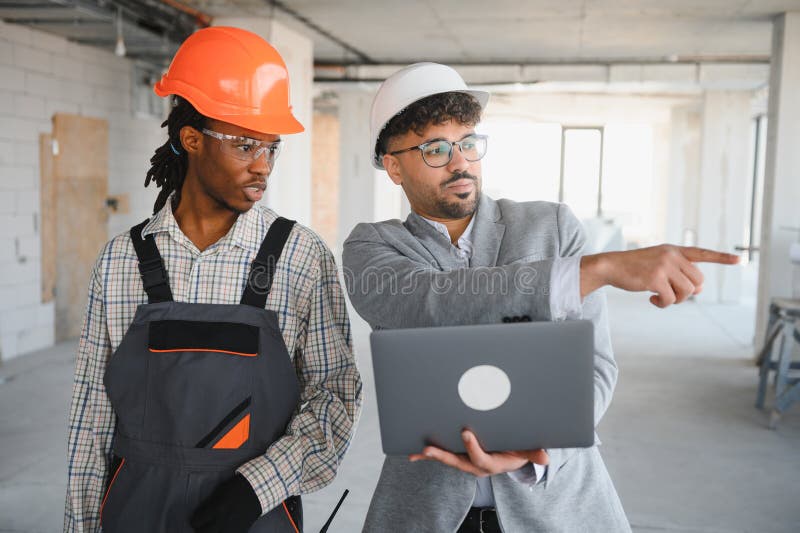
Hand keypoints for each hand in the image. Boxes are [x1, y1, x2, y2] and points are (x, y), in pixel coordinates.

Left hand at [190, 474, 260, 532]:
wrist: (257, 490)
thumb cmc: (237, 487)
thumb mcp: (220, 492)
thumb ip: (210, 504)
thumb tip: (202, 513)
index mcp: (217, 508)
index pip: (196, 521)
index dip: (195, 520)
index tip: (197, 518)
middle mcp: (222, 520)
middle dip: (200, 530)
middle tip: (202, 526)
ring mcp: (231, 527)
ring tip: (213, 529)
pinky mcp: (240, 531)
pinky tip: (223, 529)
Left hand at [409, 430, 548, 476]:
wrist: (512, 457)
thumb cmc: (519, 449)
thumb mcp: (528, 451)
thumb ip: (534, 452)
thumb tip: (545, 458)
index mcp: (491, 464)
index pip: (480, 458)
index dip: (472, 447)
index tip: (465, 432)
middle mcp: (475, 465)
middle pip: (457, 462)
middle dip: (442, 455)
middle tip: (427, 450)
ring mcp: (465, 461)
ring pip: (447, 458)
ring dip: (431, 454)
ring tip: (415, 451)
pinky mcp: (459, 456)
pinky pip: (443, 456)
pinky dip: (427, 454)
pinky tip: (413, 451)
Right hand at [580, 245, 739, 306]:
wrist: (611, 266)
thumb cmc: (634, 267)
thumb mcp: (658, 263)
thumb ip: (679, 272)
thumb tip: (699, 289)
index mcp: (674, 250)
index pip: (702, 253)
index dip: (722, 258)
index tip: (739, 260)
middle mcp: (672, 255)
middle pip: (697, 281)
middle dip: (688, 292)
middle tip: (672, 294)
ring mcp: (664, 266)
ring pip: (687, 291)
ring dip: (677, 300)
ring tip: (661, 297)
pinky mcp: (655, 278)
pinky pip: (671, 299)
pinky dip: (663, 304)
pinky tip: (652, 300)